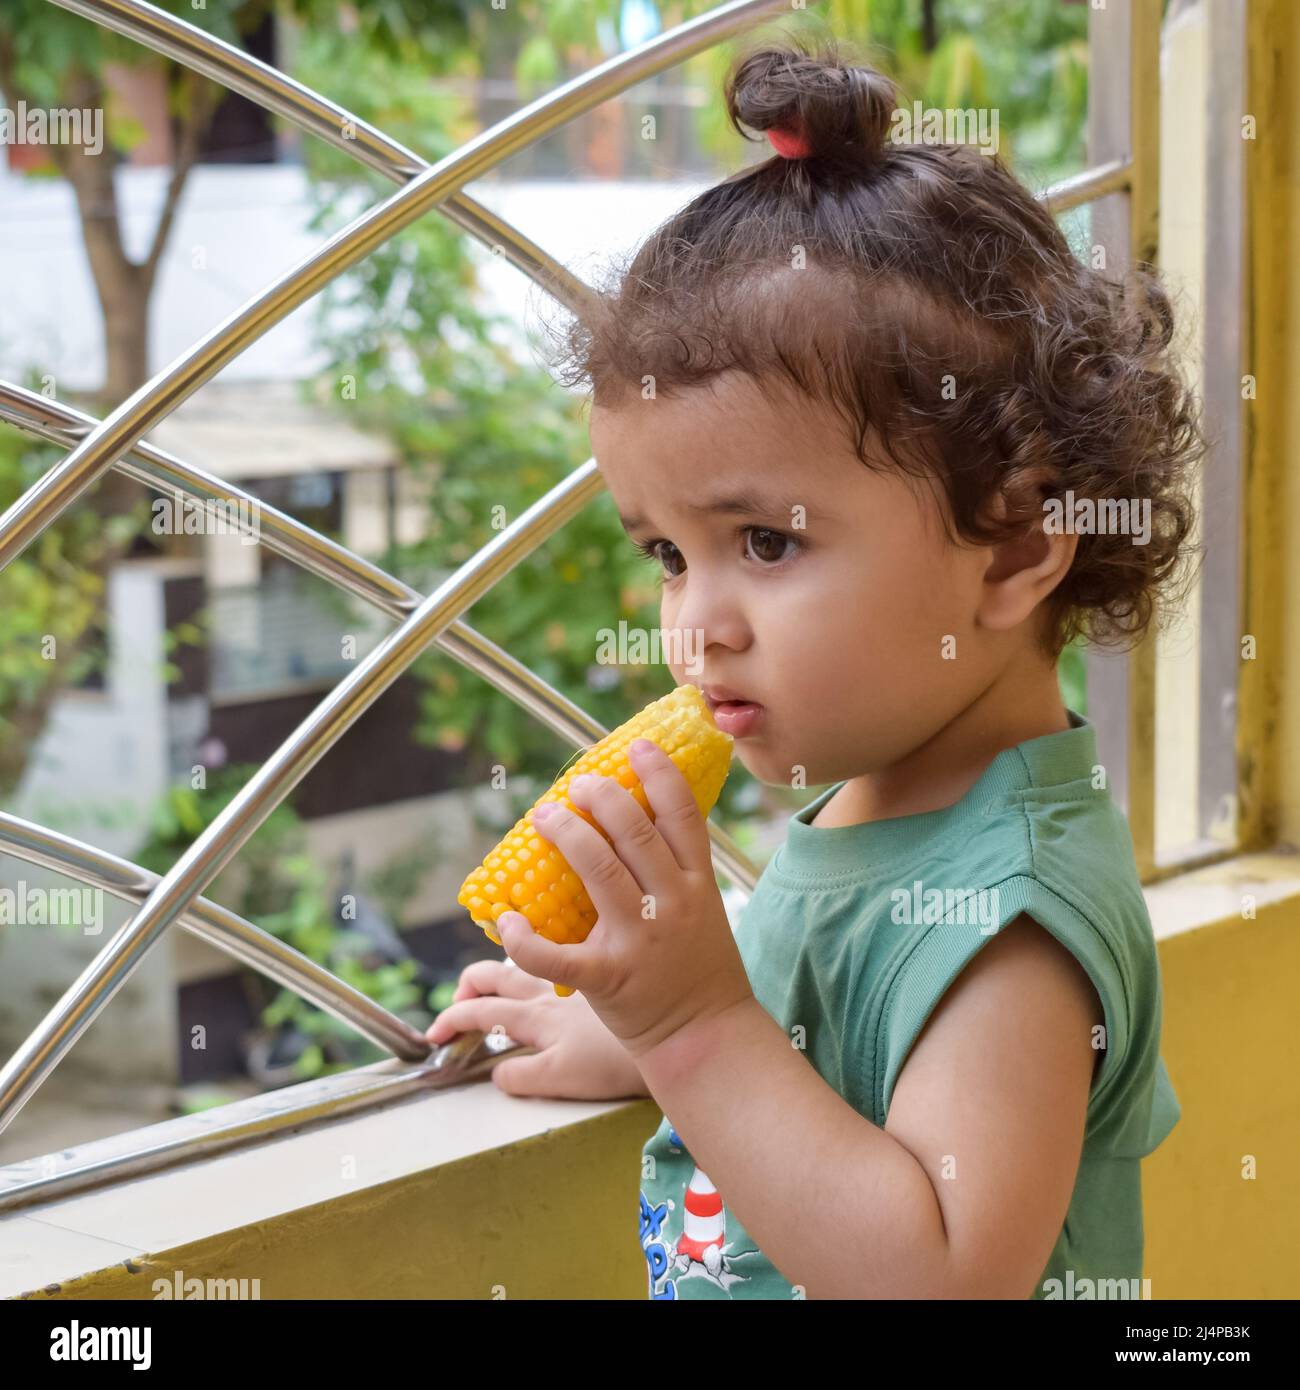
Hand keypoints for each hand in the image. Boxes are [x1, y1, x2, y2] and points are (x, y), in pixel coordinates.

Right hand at [426, 959, 647, 1099]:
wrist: (677, 1036)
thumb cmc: (618, 1062)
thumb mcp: (563, 1078)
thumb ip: (524, 1076)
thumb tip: (496, 1075)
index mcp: (536, 1017)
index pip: (480, 1011)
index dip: (453, 1018)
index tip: (436, 1033)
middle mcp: (550, 991)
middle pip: (494, 975)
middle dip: (470, 982)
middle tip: (460, 996)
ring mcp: (573, 978)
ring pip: (528, 955)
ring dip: (508, 952)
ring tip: (501, 956)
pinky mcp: (599, 966)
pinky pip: (562, 944)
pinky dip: (548, 941)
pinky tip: (550, 939)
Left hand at [492, 737, 754, 1060]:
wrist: (705, 1038)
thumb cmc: (699, 970)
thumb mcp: (704, 910)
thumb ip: (676, 871)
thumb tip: (637, 819)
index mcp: (698, 884)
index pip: (683, 815)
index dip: (660, 775)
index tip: (638, 747)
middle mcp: (672, 904)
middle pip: (635, 833)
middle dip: (602, 798)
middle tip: (578, 784)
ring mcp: (640, 940)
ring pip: (598, 871)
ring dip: (567, 835)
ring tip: (544, 815)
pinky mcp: (608, 978)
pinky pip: (556, 954)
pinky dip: (525, 938)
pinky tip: (508, 919)